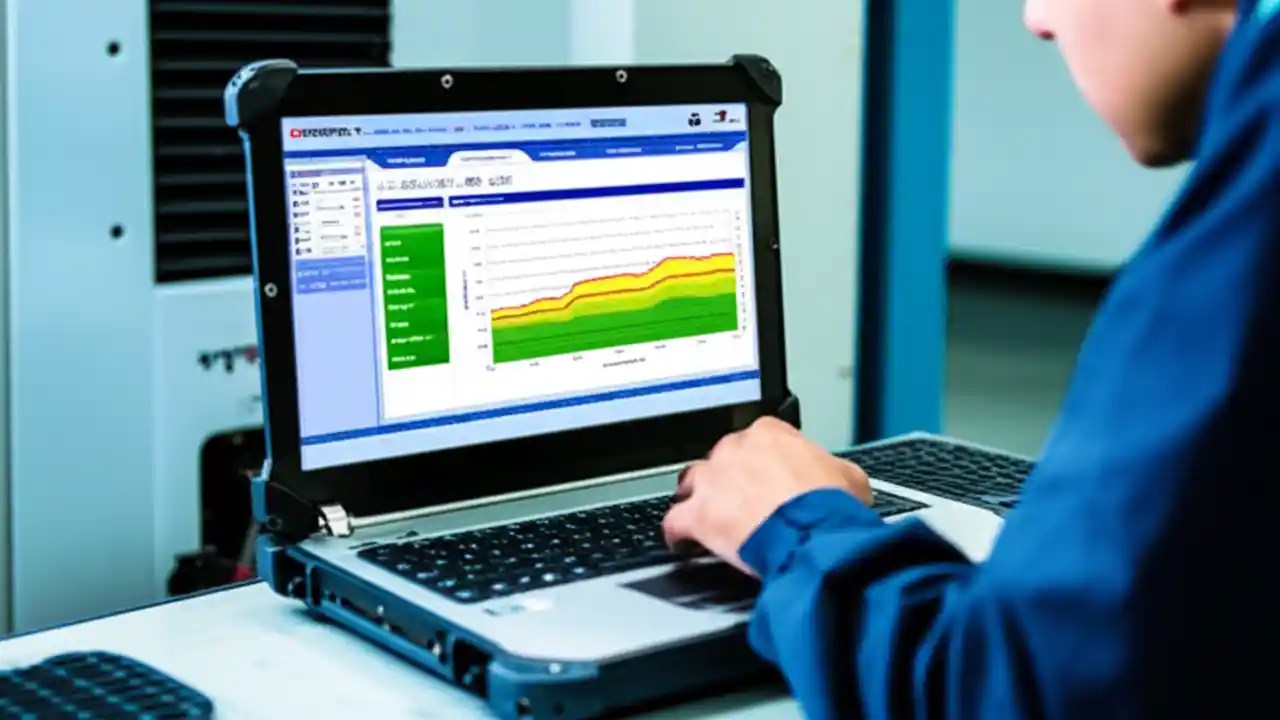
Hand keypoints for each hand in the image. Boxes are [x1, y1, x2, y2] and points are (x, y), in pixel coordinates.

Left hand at [662, 417, 871, 574]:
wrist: (813, 533)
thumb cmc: (830, 506)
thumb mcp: (849, 476)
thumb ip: (832, 469)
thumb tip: (837, 479)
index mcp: (769, 433)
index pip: (756, 440)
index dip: (761, 463)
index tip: (766, 477)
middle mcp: (734, 449)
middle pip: (721, 460)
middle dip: (729, 480)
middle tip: (743, 503)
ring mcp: (712, 480)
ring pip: (692, 483)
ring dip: (700, 499)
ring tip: (711, 518)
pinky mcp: (698, 514)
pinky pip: (675, 521)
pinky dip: (678, 533)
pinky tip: (684, 542)